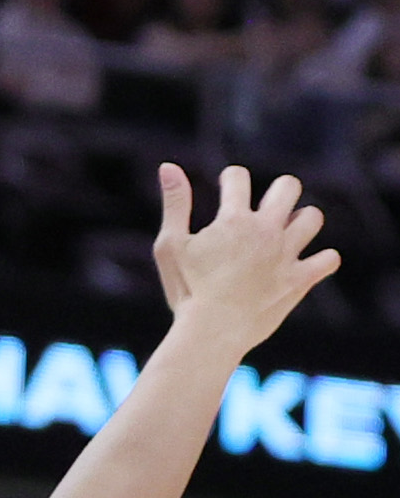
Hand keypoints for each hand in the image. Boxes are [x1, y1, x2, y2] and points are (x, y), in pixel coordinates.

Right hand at [154, 164, 339, 352]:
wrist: (212, 332)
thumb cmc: (186, 289)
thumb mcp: (171, 245)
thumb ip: (174, 203)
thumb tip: (168, 165)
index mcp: (234, 220)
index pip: (239, 177)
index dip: (231, 179)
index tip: (227, 189)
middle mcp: (266, 231)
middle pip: (288, 186)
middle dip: (278, 190)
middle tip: (266, 206)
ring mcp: (287, 254)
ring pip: (312, 218)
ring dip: (301, 220)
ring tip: (285, 233)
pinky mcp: (301, 279)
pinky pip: (329, 259)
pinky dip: (321, 259)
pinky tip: (304, 262)